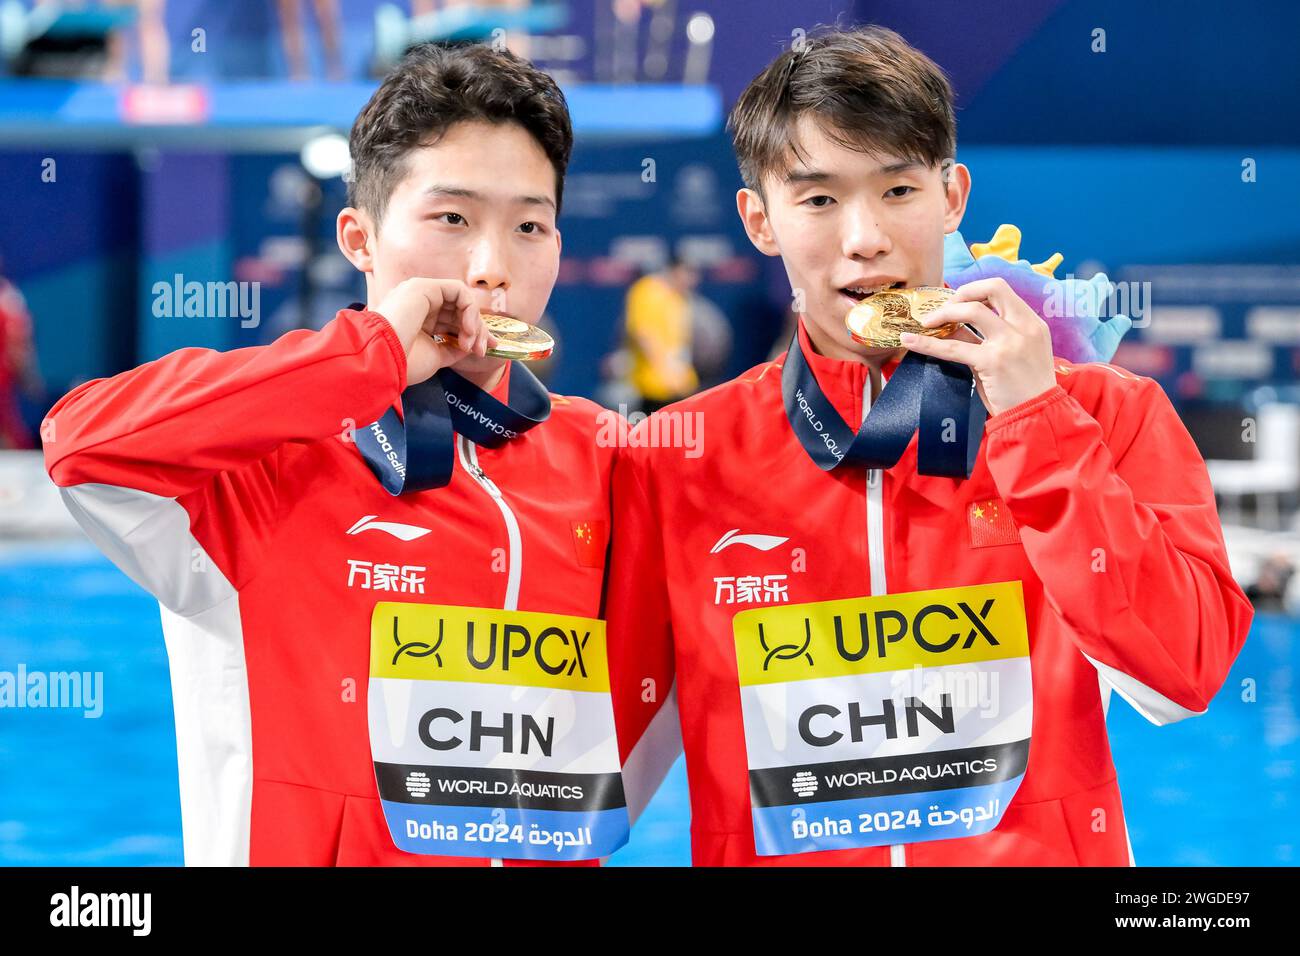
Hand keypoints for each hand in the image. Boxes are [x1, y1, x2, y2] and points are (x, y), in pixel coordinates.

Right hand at [371, 278, 497, 385]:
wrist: (383, 360)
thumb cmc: (404, 363)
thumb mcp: (436, 357)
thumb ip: (453, 348)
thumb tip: (469, 345)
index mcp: (417, 321)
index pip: (451, 322)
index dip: (472, 333)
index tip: (486, 349)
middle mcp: (418, 305)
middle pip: (459, 311)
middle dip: (478, 330)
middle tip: (484, 349)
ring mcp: (419, 293)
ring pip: (461, 301)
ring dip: (474, 323)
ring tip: (470, 344)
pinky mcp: (423, 287)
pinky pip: (458, 291)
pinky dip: (469, 310)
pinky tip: (466, 330)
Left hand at [900, 277, 1057, 416]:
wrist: (1036, 416)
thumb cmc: (1023, 391)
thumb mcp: (1014, 356)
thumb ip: (987, 339)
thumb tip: (953, 329)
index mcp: (1033, 324)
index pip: (1002, 290)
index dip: (975, 291)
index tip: (958, 301)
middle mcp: (1024, 327)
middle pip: (992, 288)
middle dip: (962, 293)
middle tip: (943, 308)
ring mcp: (1009, 343)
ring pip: (970, 311)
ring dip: (944, 313)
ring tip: (926, 323)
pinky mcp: (992, 361)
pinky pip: (952, 348)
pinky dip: (927, 343)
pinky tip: (909, 341)